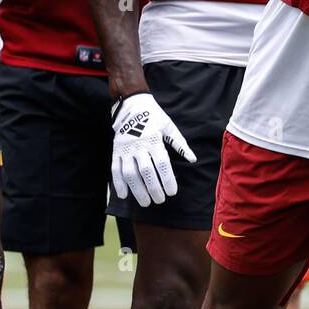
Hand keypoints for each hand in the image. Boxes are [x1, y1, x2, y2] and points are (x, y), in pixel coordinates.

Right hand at [110, 92, 196, 206]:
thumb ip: (180, 144)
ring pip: (129, 173)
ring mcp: (125, 149)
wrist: (131, 105)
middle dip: (153, 188)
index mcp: (154, 140)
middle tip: (159, 201)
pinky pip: (115, 169)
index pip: (162, 164)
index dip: (167, 179)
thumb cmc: (154, 117)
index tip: (172, 192)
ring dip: (136, 190)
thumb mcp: (170, 127)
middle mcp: (139, 146)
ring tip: (145, 202)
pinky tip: (124, 195)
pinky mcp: (116, 151)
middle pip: (146, 171)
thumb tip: (193, 159)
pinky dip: (118, 183)